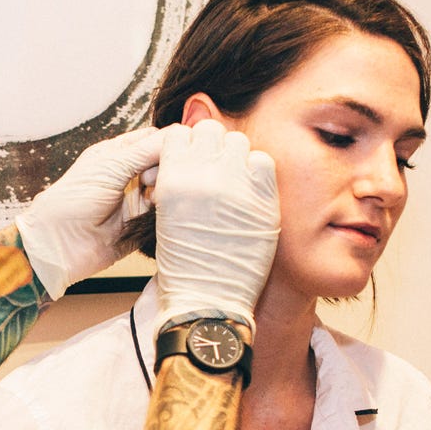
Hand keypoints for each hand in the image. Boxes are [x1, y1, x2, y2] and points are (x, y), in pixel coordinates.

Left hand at [16, 126, 164, 299]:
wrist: (59, 244)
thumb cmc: (73, 199)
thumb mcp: (110, 166)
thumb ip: (145, 151)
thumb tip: (180, 135)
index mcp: (117, 154)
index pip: (154, 139)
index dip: (168, 143)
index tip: (173, 151)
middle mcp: (129, 175)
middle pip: (165, 163)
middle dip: (166, 169)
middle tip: (150, 179)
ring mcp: (137, 200)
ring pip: (168, 188)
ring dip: (165, 191)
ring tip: (151, 198)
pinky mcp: (142, 225)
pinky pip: (165, 214)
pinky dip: (166, 211)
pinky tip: (155, 212)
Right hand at [150, 120, 278, 329]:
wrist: (209, 299)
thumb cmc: (184, 264)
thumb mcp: (167, 213)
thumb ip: (177, 177)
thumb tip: (191, 149)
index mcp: (173, 178)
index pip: (181, 133)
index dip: (186, 145)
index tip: (191, 159)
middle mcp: (203, 175)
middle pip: (210, 130)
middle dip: (210, 146)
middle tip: (212, 168)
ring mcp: (236, 185)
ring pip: (238, 141)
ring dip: (234, 156)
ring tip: (231, 180)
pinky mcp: (262, 198)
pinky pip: (264, 162)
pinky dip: (257, 170)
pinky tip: (249, 189)